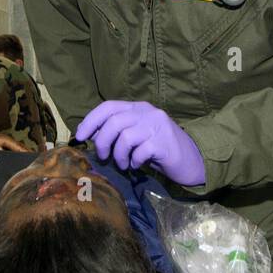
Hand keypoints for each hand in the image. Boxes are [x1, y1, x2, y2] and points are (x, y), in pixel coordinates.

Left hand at [75, 101, 205, 185]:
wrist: (191, 160)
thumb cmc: (159, 149)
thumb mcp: (137, 136)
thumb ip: (118, 131)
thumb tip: (91, 134)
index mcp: (138, 108)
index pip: (109, 106)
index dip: (91, 120)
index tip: (80, 135)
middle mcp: (148, 112)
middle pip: (114, 121)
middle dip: (102, 141)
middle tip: (103, 156)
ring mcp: (157, 126)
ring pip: (125, 137)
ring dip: (118, 155)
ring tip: (123, 164)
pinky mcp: (164, 143)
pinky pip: (139, 151)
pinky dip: (133, 161)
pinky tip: (137, 165)